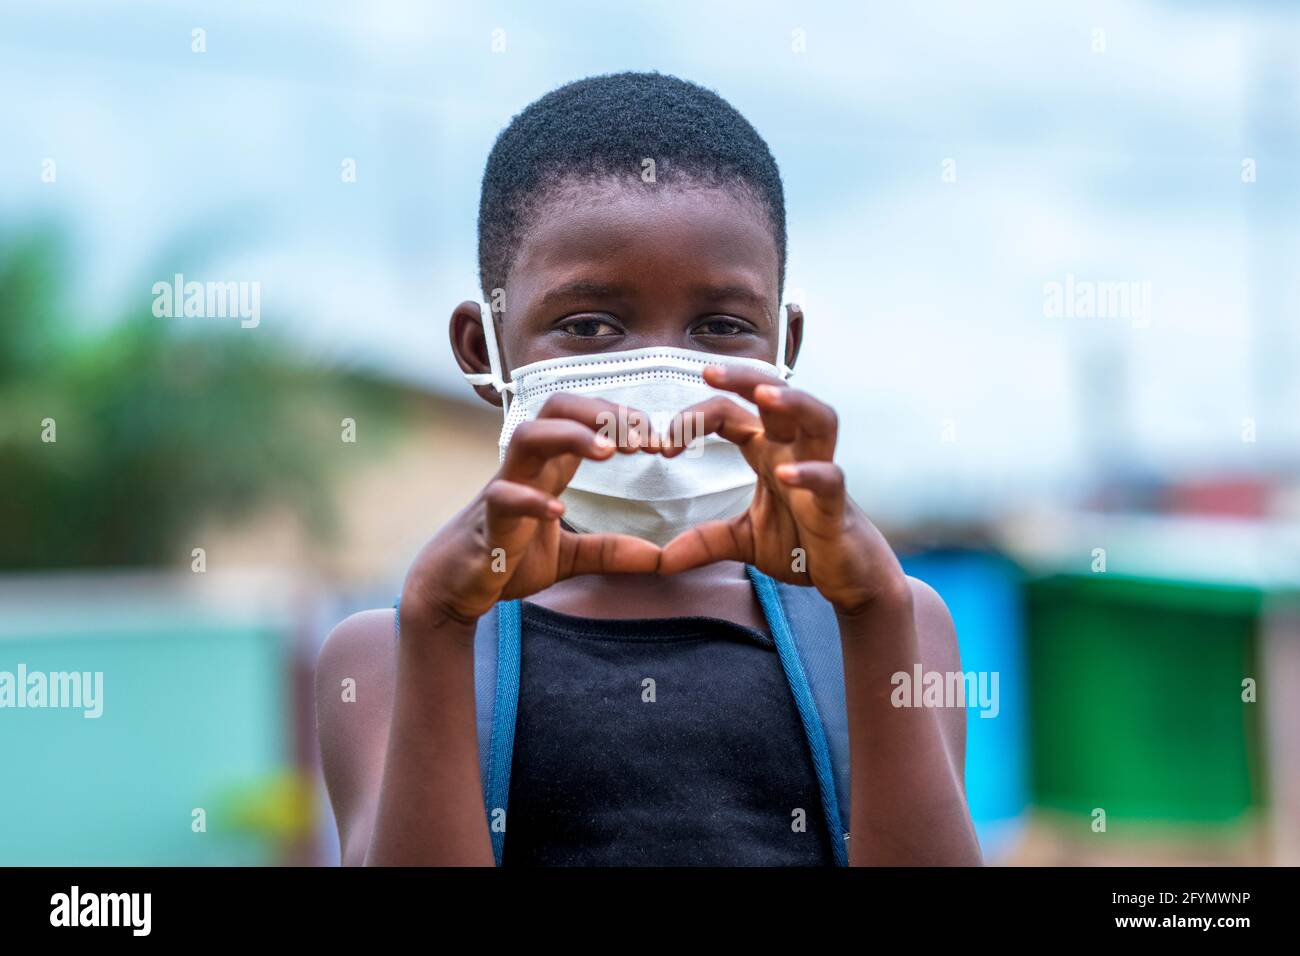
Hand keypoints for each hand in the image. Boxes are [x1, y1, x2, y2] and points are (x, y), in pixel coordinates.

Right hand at [401, 394, 661, 629]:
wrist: (452, 587)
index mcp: (548, 467)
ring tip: (610, 453)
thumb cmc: (507, 558)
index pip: (583, 417)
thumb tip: (658, 557)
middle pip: (556, 408)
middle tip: (642, 436)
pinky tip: (558, 511)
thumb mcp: (568, 556)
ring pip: (528, 437)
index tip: (660, 440)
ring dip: (570, 436)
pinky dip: (531, 501)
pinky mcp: (487, 522)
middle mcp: (526, 467)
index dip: (622, 419)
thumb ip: (608, 551)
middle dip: (600, 411)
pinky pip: (503, 497)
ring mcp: (504, 489)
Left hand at [657, 365, 908, 615]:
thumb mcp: (742, 541)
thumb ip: (704, 542)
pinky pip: (829, 479)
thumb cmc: (800, 544)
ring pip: (819, 419)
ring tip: (766, 395)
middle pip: (776, 395)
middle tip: (708, 371)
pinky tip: (785, 474)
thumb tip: (661, 560)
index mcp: (767, 451)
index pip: (730, 415)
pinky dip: (809, 474)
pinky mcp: (836, 504)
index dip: (694, 419)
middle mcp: (794, 451)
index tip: (663, 446)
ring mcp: (819, 472)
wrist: (846, 575)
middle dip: (745, 378)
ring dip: (794, 402)